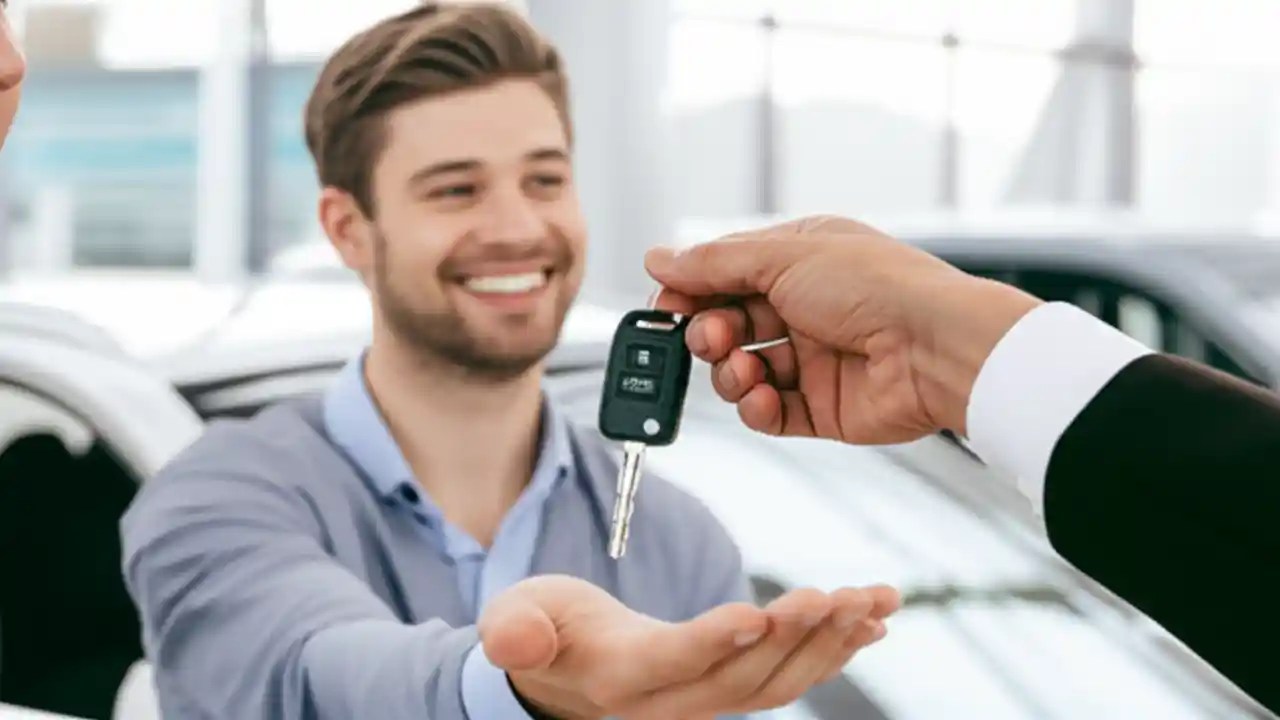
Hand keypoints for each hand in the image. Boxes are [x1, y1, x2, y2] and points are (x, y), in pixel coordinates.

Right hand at [478, 574, 899, 719]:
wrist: (564, 671)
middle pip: (741, 676)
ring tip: (872, 602)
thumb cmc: (543, 633)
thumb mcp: (518, 620)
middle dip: (795, 636)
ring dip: (830, 643)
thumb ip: (517, 631)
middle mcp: (671, 702)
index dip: (715, 642)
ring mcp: (705, 701)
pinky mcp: (729, 687)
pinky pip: (789, 676)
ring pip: (777, 681)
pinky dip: (833, 649)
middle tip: (837, 595)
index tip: (760, 613)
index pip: (672, 663)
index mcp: (620, 677)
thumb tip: (515, 643)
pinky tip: (870, 623)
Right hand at [644, 215, 1041, 442]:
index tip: (666, 305)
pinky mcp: (823, 407)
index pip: (726, 275)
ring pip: (744, 371)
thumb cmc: (880, 287)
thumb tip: (660, 259)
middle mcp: (805, 308)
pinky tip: (762, 398)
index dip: (692, 291)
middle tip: (709, 338)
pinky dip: (757, 408)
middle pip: (729, 325)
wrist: (937, 347)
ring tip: (743, 370)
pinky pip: (771, 412)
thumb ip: (715, 263)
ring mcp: (814, 359)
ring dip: (730, 373)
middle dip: (709, 334)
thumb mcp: (785, 257)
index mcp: (800, 261)